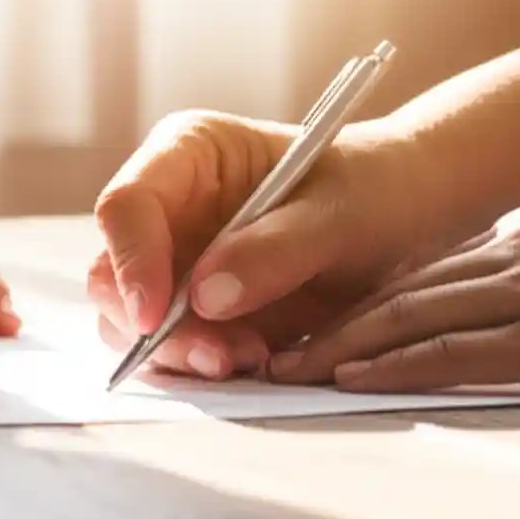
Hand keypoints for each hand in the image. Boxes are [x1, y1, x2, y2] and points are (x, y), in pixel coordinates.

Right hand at [90, 109, 430, 378]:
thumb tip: (205, 296)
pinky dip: (203, 363)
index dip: (131, 261)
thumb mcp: (340, 212)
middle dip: (151, 325)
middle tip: (213, 356)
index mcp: (187, 155)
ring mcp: (178, 260)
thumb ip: (275, 250)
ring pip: (134, 319)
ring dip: (180, 351)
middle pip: (112, 272)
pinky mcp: (198, 307)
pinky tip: (256, 359)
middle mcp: (169, 209)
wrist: (408, 216)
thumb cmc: (374, 188)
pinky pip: (174, 345)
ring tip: (248, 358)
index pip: (126, 206)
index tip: (156, 316)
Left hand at [271, 206, 519, 397]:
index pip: (417, 272)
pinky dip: (394, 365)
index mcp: (519, 235)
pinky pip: (452, 351)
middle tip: (277, 354)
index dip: (356, 305)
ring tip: (292, 370)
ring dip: (342, 347)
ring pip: (412, 316)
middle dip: (331, 326)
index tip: (310, 329)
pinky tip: (353, 379)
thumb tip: (461, 303)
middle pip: (400, 290)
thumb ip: (519, 275)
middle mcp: (515, 253)